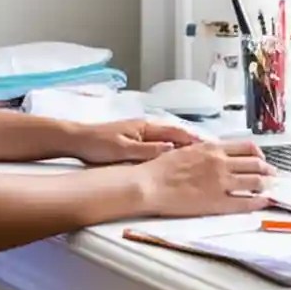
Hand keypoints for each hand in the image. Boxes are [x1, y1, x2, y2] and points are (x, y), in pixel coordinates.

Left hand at [69, 119, 200, 164]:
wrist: (77, 140)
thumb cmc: (98, 143)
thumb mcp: (124, 150)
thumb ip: (148, 151)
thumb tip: (172, 151)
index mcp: (146, 127)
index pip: (177, 132)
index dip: (196, 140)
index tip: (212, 148)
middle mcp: (147, 128)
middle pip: (177, 135)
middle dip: (195, 144)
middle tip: (213, 155)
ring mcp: (141, 135)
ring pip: (169, 141)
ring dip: (184, 148)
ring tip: (200, 159)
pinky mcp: (135, 143)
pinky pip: (159, 146)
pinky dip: (171, 152)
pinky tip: (175, 162)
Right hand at [135, 140, 276, 216]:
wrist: (150, 184)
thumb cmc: (161, 168)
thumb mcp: (186, 149)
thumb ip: (205, 150)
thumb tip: (216, 153)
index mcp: (212, 148)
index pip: (247, 147)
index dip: (259, 154)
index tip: (261, 159)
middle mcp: (221, 163)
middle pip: (256, 163)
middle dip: (267, 169)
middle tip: (271, 174)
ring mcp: (221, 183)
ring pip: (255, 181)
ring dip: (267, 184)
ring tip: (270, 187)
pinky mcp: (218, 202)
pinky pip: (246, 202)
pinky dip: (259, 201)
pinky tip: (264, 202)